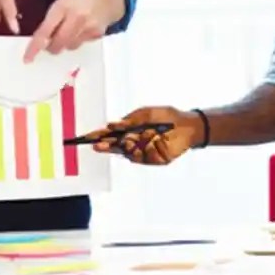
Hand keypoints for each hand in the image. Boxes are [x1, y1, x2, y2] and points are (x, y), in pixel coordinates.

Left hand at [23, 0, 110, 62]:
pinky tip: (81, 30)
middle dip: (51, 47)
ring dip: (65, 43)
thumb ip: (50, 22)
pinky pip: (81, 45)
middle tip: (51, 42)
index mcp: (62, 7)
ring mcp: (88, 27)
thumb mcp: (60, 4)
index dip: (35, 47)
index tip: (27, 59)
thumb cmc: (78, 1)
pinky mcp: (97, 34)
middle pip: (57, 44)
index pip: (44, 31)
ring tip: (71, 30)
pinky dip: (77, 41)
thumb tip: (40, 43)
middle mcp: (76, 17)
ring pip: (69, 47)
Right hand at [82, 106, 201, 164]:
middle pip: (115, 148)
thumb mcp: (145, 114)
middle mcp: (134, 143)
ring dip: (133, 144)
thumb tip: (111, 124)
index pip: (110, 135)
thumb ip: (129, 121)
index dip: (98, 137)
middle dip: (107, 146)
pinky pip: (146, 156)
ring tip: (143, 134)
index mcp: (129, 131)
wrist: (188, 125)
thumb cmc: (166, 116)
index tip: (87, 137)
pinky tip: (157, 139)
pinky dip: (150, 147)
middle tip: (99, 145)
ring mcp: (143, 153)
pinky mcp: (154, 160)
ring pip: (130, 153)